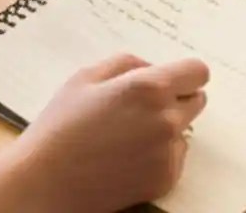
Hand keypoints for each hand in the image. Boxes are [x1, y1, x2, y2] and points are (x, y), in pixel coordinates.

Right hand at [8, 55, 209, 212]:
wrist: (47, 181)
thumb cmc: (61, 124)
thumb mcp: (85, 77)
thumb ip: (127, 63)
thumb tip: (153, 68)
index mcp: (149, 88)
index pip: (198, 72)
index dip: (184, 74)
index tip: (170, 80)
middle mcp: (167, 119)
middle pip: (197, 100)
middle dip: (176, 99)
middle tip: (142, 107)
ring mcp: (168, 153)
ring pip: (184, 130)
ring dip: (167, 128)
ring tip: (127, 135)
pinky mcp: (165, 179)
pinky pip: (175, 157)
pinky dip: (158, 154)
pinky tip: (126, 157)